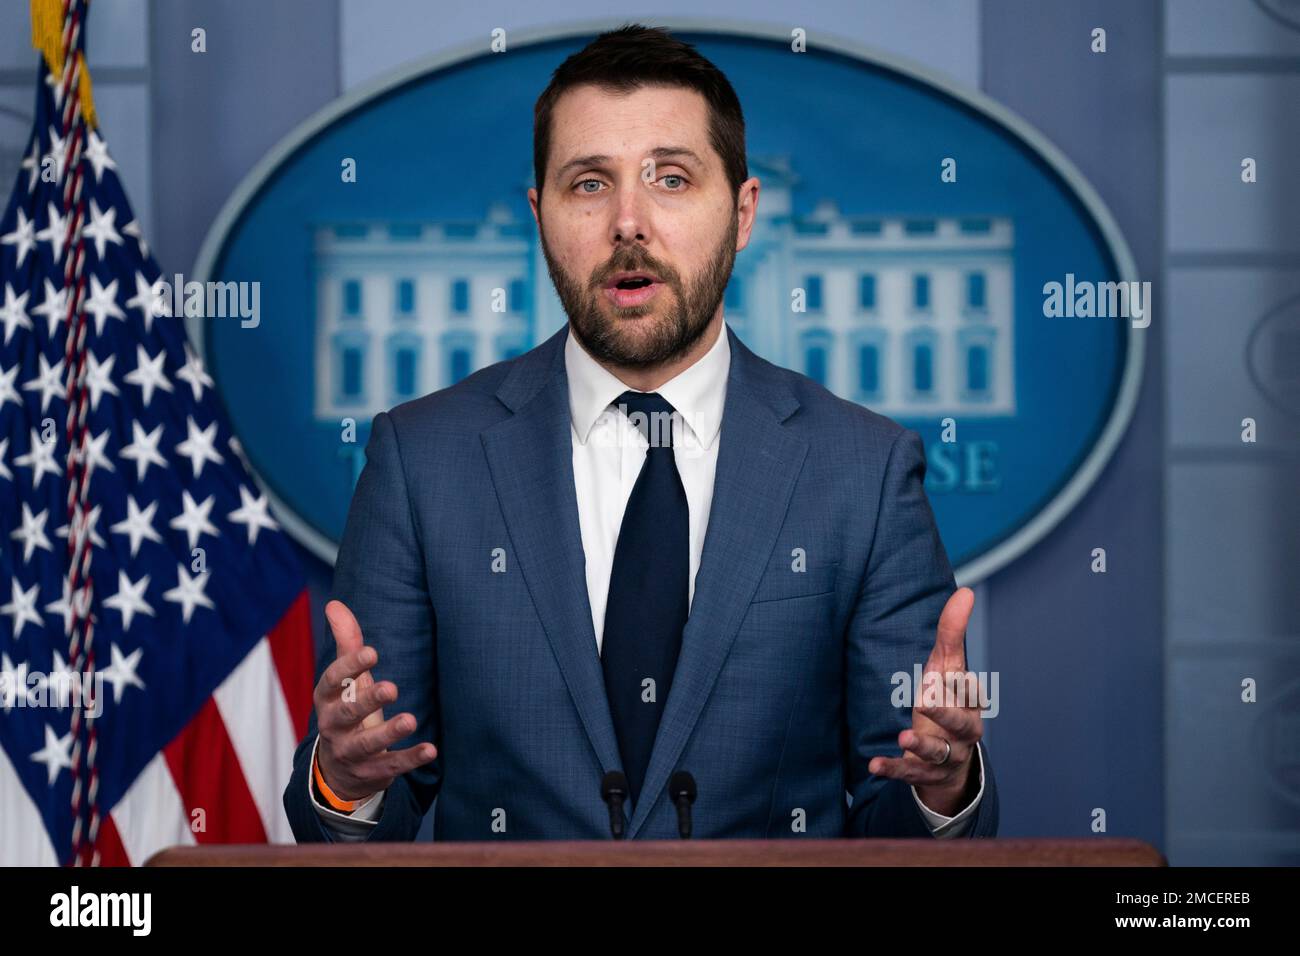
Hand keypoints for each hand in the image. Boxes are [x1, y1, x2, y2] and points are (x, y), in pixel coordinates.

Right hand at [313, 600, 437, 802]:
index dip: (350, 667)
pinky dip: (410, 759)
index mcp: (325, 699)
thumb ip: (346, 642)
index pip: (332, 681)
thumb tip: (335, 603)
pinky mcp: (371, 772)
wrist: (337, 768)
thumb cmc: (346, 709)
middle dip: (367, 701)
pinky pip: (391, 766)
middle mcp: (333, 726)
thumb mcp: (345, 679)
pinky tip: (431, 749)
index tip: (372, 652)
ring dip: (389, 732)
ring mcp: (350, 752)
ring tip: (411, 719)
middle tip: (392, 687)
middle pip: (346, 714)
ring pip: (367, 744)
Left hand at [868, 587, 981, 815]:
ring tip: (903, 737)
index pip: (971, 691)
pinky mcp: (926, 774)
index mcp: (969, 701)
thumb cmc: (945, 699)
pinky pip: (911, 774)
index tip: (953, 674)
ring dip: (922, 745)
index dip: (964, 685)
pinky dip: (894, 769)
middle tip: (923, 698)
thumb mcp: (946, 667)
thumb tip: (964, 591)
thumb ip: (951, 632)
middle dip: (944, 712)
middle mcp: (963, 729)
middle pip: (960, 722)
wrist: (949, 760)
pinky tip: (873, 765)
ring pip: (940, 751)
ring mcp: (947, 754)